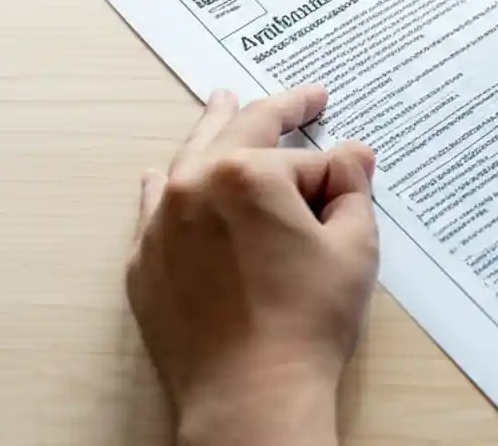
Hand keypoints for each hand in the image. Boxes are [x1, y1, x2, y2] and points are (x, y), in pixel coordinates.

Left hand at [125, 85, 378, 445]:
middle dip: (273, 112)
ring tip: (221, 104)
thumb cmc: (305, 324)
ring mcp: (161, 224)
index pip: (304, 160)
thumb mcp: (354, 246)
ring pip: (189, 162)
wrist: (250, 396)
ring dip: (212, 132)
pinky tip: (163, 174)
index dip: (337, 175)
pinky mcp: (143, 263)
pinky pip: (151, 208)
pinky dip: (165, 186)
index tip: (353, 174)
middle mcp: (194, 185)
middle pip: (237, 133)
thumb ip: (353, 188)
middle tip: (298, 100)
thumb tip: (353, 155)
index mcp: (248, 173)